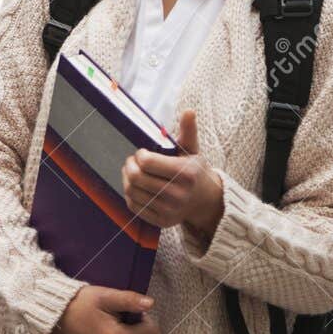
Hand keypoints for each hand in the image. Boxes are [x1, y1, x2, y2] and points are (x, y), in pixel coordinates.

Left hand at [122, 111, 223, 238]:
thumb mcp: (193, 150)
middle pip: (137, 178)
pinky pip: (134, 207)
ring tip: (132, 172)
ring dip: (127, 179)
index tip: (143, 152)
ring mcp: (169, 210)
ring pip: (132, 192)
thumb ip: (188, 130)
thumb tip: (189, 111)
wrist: (205, 201)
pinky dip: (130, 194)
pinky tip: (136, 186)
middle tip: (132, 161)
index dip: (140, 154)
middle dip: (129, 165)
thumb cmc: (195, 171)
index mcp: (186, 173)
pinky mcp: (162, 222)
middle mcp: (178, 194)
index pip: (147, 162)